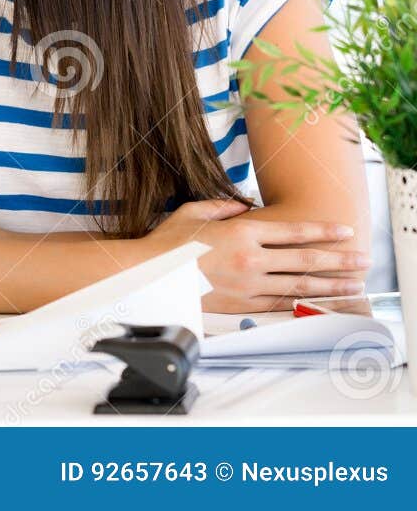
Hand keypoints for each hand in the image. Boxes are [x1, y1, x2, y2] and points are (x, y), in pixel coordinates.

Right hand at [147, 199, 369, 312]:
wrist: (147, 275)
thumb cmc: (166, 243)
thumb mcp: (193, 212)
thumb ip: (222, 206)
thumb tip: (243, 205)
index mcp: (242, 232)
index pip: (294, 232)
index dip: (323, 231)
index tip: (345, 232)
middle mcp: (251, 259)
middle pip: (306, 261)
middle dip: (340, 260)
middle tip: (363, 260)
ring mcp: (248, 284)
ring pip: (299, 286)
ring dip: (331, 286)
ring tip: (354, 286)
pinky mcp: (241, 305)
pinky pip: (280, 305)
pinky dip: (303, 305)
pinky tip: (319, 303)